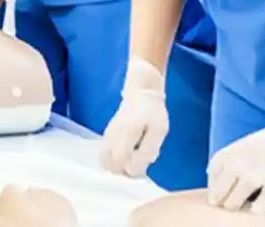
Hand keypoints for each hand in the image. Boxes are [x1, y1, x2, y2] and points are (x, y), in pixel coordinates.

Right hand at [99, 58, 169, 177]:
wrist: (141, 94)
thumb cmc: (153, 113)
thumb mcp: (159, 131)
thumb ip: (148, 150)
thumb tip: (135, 169)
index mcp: (126, 133)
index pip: (119, 162)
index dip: (131, 169)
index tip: (143, 162)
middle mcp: (112, 136)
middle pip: (109, 165)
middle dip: (123, 170)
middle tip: (138, 162)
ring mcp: (107, 136)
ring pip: (105, 161)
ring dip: (118, 165)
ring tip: (133, 158)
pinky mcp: (106, 136)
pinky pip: (105, 155)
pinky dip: (115, 160)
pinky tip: (128, 153)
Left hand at [206, 81, 264, 212]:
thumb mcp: (244, 146)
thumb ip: (228, 160)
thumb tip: (211, 177)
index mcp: (237, 149)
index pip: (217, 166)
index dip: (213, 185)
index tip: (213, 199)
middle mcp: (250, 155)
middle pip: (229, 177)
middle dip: (223, 195)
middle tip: (225, 207)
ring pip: (248, 184)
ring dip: (239, 199)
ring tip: (237, 210)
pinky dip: (264, 203)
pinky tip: (258, 211)